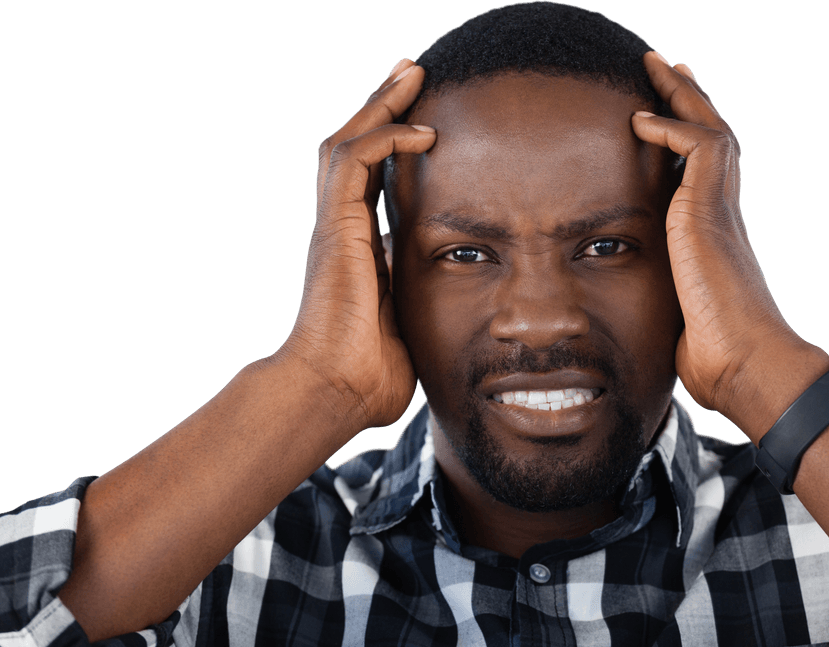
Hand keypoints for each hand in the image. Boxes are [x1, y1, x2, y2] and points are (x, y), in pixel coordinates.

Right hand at [277, 59, 436, 430]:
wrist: (335, 390)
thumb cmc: (369, 373)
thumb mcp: (407, 325)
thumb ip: (418, 303)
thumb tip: (446, 306)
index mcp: (358, 247)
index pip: (373, 179)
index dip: (394, 144)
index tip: (424, 120)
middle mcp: (342, 229)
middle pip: (357, 147)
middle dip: (383, 106)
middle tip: (411, 71)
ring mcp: (335, 226)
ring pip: (351, 142)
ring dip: (382, 105)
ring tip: (412, 72)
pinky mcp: (336, 228)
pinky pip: (356, 163)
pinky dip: (386, 138)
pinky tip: (422, 130)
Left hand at [632, 51, 822, 438]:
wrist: (743, 364)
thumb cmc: (716, 356)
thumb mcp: (679, 320)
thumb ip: (668, 307)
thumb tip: (652, 335)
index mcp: (711, 234)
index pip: (701, 171)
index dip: (684, 137)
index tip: (659, 114)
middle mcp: (720, 214)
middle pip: (709, 138)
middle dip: (686, 98)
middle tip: (665, 65)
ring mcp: (719, 211)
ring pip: (709, 130)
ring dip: (681, 95)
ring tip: (655, 64)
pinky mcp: (711, 211)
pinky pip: (697, 148)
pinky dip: (669, 129)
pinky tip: (640, 121)